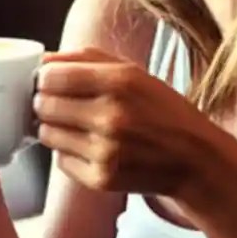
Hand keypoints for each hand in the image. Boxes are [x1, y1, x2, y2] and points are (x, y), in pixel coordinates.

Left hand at [35, 47, 224, 198]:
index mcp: (118, 82)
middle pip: (43, 105)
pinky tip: (90, 148)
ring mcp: (105, 151)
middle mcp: (110, 117)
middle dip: (46, 103)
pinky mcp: (101, 179)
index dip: (45, 78)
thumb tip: (42, 60)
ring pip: (46, 133)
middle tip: (63, 105)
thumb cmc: (160, 109)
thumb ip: (84, 58)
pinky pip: (60, 160)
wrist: (194, 160)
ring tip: (79, 126)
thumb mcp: (132, 72)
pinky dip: (68, 153)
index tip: (51, 82)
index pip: (50, 77)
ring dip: (55, 128)